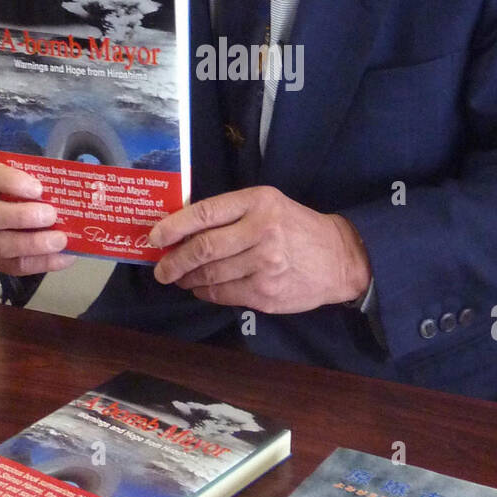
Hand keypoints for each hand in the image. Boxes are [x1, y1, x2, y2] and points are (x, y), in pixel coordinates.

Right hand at [0, 160, 75, 276]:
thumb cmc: (26, 193)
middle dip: (22, 216)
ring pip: (1, 245)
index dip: (11, 181)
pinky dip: (44, 262)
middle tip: (51, 215)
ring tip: (60, 239)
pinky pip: (17, 266)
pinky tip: (65, 256)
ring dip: (33, 244)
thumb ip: (45, 180)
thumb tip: (77, 184)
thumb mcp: (30, 179)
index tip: (38, 188)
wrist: (17, 216)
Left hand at [148, 186, 370, 313]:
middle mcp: (261, 230)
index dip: (173, 226)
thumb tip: (183, 230)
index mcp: (258, 202)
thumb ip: (232, 214)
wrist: (340, 258)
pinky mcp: (266, 293)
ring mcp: (264, 264)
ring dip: (187, 279)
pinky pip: (224, 294)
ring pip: (210, 275)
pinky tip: (200, 289)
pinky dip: (206, 292)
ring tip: (178, 278)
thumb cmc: (297, 228)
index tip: (155, 237)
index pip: (205, 213)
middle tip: (161, 269)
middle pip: (203, 248)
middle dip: (174, 261)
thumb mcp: (269, 205)